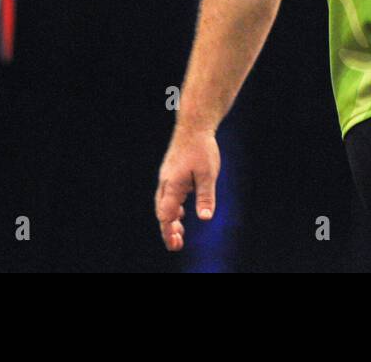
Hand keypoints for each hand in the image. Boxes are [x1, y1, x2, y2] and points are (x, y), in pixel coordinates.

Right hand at [154, 124, 219, 250]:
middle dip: (168, 229)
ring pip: (164, 204)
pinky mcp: (172, 173)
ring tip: (179, 234)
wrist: (194, 125)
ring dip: (170, 220)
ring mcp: (167, 177)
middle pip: (162, 211)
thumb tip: (205, 219)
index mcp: (172, 185)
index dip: (169, 230)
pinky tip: (180, 214)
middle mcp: (166, 182)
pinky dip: (172, 208)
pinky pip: (169, 196)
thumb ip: (205, 197)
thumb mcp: (208, 174)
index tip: (176, 243)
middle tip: (177, 245)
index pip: (166, 214)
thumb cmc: (201, 148)